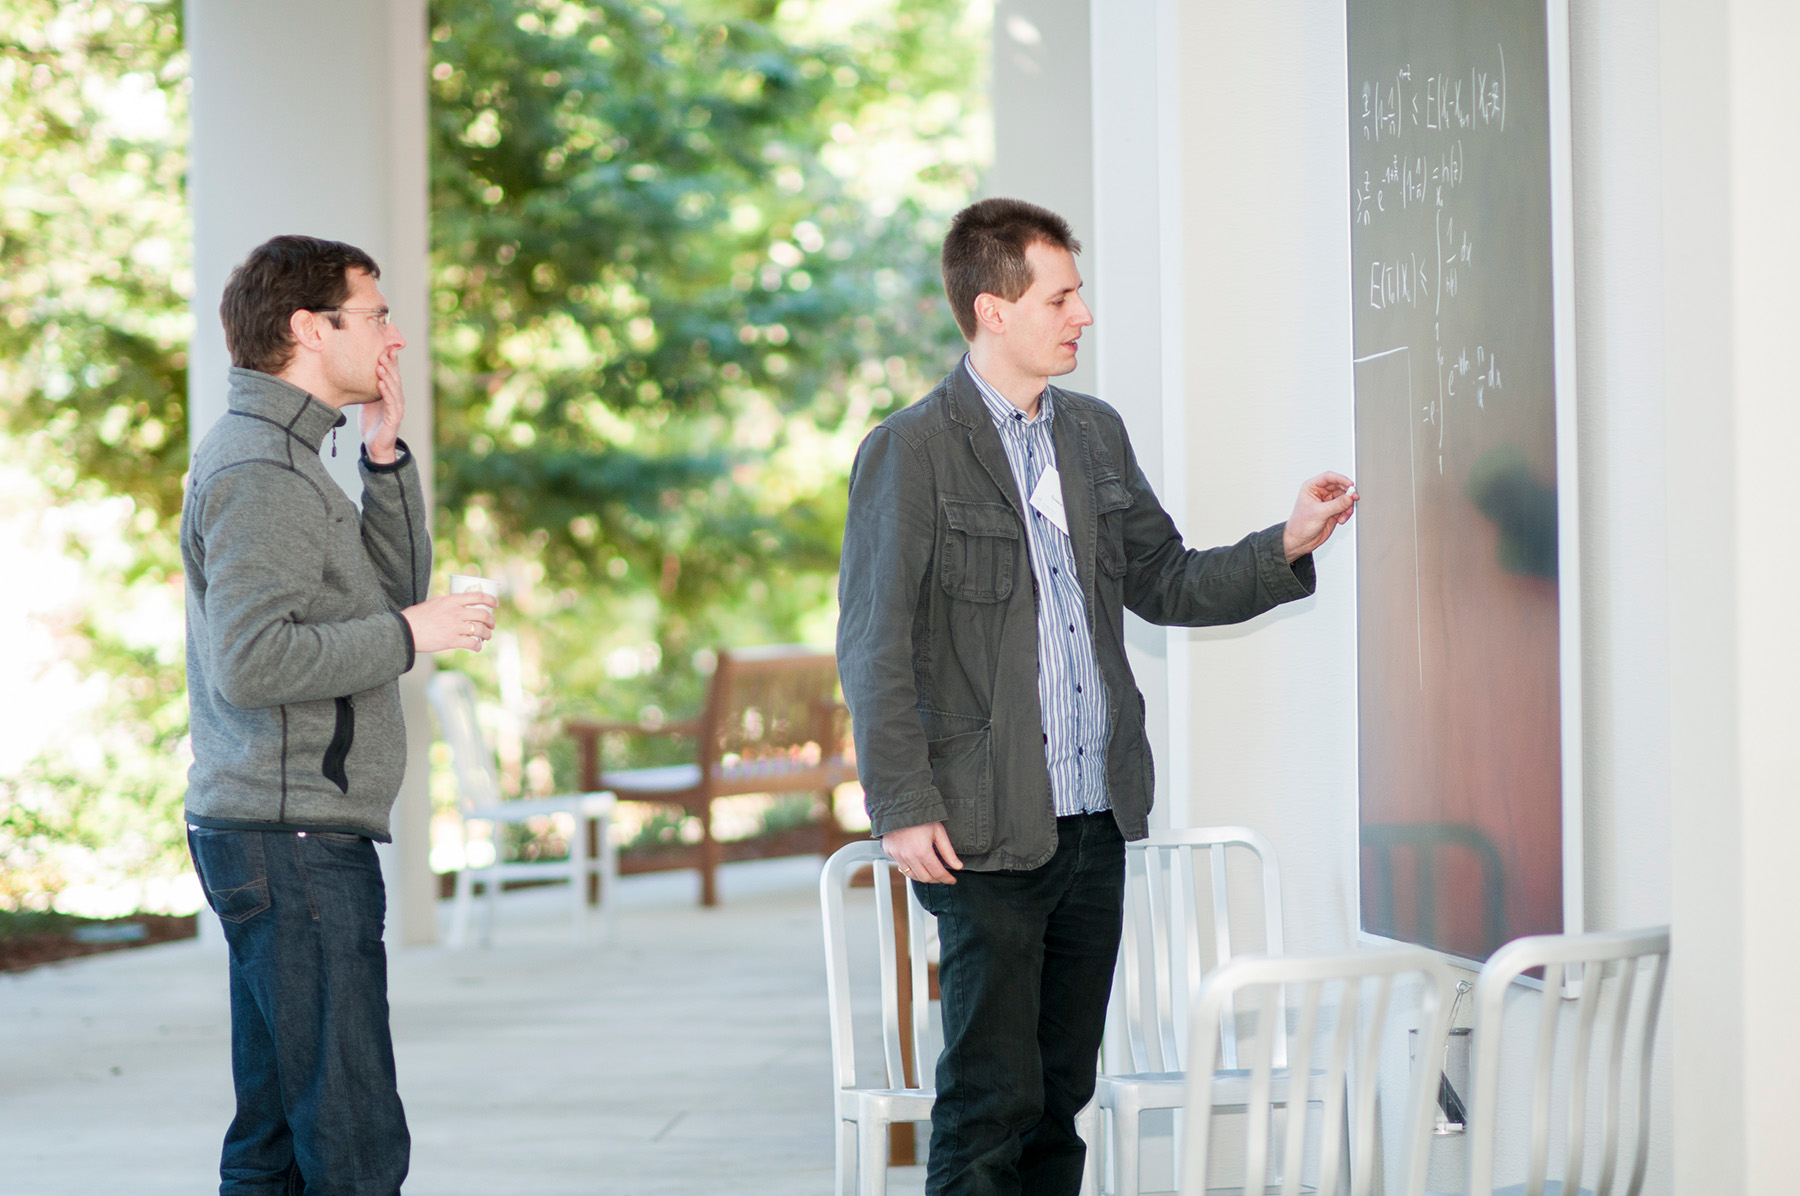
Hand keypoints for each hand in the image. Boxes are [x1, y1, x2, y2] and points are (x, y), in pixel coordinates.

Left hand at [363, 347, 404, 464]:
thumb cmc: (372, 423)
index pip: (393, 375)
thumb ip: (368, 389)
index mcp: (391, 395)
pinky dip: (386, 392)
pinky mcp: (394, 418)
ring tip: (380, 365)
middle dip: (390, 365)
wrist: (376, 445)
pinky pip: (390, 402)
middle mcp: (397, 400)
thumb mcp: (368, 402)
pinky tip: (380, 383)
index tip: (387, 348)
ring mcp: (397, 408)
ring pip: (394, 389)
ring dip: (388, 376)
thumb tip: (357, 374)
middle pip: (395, 379)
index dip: (392, 362)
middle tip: (383, 352)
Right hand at [402, 592, 496, 653]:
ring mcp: (455, 626)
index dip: (491, 600)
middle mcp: (456, 612)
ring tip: (486, 637)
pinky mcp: (452, 640)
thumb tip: (458, 607)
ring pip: (480, 630)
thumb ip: (448, 604)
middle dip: (491, 620)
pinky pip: (472, 643)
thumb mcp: (434, 603)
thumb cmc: (416, 617)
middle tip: (492, 624)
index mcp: (452, 600)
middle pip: (483, 614)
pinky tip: (477, 647)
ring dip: (487, 634)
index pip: (478, 596)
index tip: (495, 604)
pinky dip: (477, 646)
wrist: (405, 631)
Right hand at [881, 821, 963, 884]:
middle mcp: (908, 856)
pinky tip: (917, 865)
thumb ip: (948, 852)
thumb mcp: (938, 832)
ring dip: (923, 877)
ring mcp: (897, 855)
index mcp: (922, 852)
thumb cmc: (921, 816)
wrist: (899, 805)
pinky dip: (911, 869)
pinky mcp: (889, 852)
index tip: (952, 880)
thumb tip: (958, 866)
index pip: (937, 873)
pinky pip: (901, 867)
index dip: (947, 878)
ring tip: (931, 872)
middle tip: (943, 877)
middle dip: (936, 880)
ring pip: (912, 875)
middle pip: (925, 878)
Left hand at [1283, 471, 1357, 561]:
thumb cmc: (1300, 526)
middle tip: (1354, 498)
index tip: (1350, 484)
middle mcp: (1320, 492)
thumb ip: (1336, 504)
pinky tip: (1341, 520)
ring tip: (1344, 515)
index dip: (1341, 479)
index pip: (1329, 477)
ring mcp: (1328, 502)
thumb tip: (1349, 497)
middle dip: (1348, 493)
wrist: (1300, 541)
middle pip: (1340, 486)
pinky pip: (1345, 507)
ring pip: (1345, 497)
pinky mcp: (1334, 511)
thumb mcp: (1319, 513)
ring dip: (1347, 506)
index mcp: (1312, 487)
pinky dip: (1346, 513)